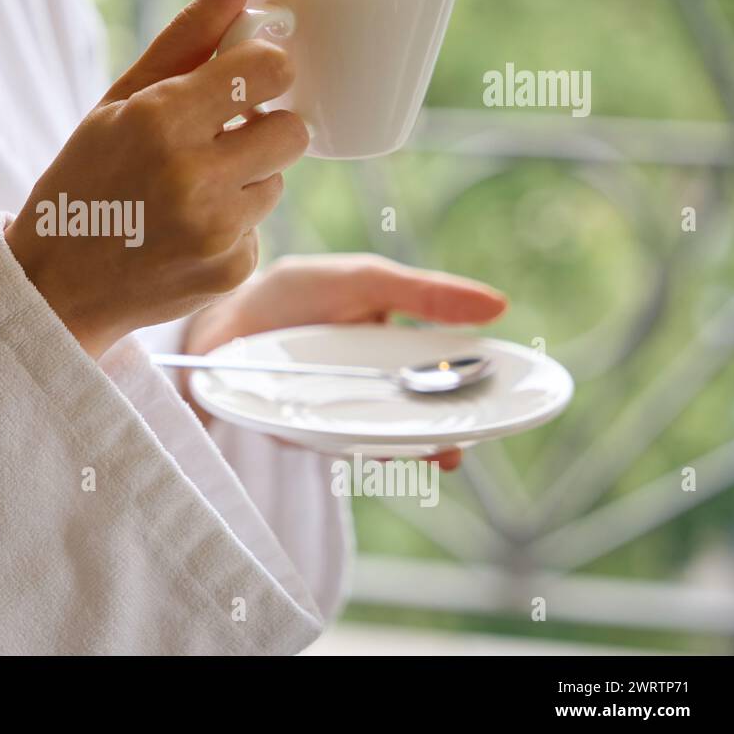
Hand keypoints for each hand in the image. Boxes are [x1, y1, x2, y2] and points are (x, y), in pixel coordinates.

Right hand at [6, 0, 308, 357]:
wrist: (55, 286)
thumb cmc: (85, 180)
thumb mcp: (119, 101)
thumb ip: (188, 36)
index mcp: (161, 119)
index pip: (270, 71)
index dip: (264, 72)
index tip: (244, 81)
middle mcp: (193, 175)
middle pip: (292, 131)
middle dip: (264, 129)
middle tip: (218, 141)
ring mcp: (215, 230)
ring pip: (278, 182)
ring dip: (246, 181)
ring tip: (188, 194)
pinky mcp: (230, 271)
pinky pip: (259, 230)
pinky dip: (230, 229)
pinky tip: (184, 235)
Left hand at [183, 253, 509, 467]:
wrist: (220, 323)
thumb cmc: (294, 293)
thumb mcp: (364, 280)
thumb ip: (425, 292)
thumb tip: (499, 304)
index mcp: (394, 350)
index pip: (448, 376)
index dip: (482, 393)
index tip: (513, 404)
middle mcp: (373, 387)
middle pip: (421, 418)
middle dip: (448, 434)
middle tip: (465, 444)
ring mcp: (341, 413)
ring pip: (387, 439)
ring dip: (412, 450)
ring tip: (436, 453)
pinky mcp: (307, 434)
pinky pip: (342, 449)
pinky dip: (362, 452)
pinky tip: (382, 450)